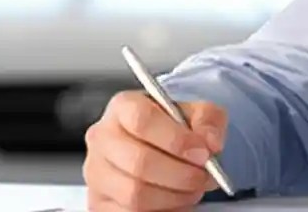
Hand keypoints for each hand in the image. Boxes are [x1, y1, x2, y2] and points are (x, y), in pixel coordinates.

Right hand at [83, 90, 227, 210]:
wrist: (159, 147)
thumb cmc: (175, 128)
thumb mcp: (198, 113)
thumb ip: (208, 120)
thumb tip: (210, 142)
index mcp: (124, 107)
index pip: (142, 120)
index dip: (177, 140)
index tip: (203, 153)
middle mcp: (103, 138)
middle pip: (139, 162)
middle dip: (181, 174)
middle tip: (204, 177)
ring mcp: (97, 172)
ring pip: (134, 194)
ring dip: (173, 197)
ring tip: (192, 189)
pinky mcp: (99, 202)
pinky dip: (162, 211)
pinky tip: (176, 201)